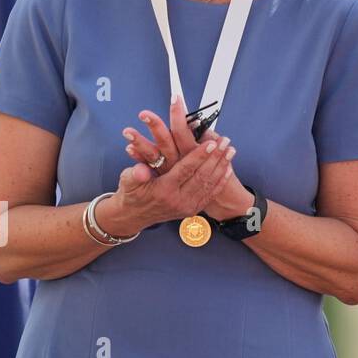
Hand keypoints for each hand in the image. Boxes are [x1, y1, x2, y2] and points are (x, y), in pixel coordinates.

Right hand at [121, 111, 252, 223]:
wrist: (133, 217)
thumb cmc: (131, 193)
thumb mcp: (127, 181)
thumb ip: (135, 174)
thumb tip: (139, 169)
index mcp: (163, 191)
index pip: (185, 170)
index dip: (199, 156)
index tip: (211, 142)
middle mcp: (178, 200)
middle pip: (202, 176)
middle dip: (216, 157)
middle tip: (225, 141)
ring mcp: (187, 207)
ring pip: (209, 184)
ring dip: (221, 166)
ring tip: (230, 150)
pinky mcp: (192, 210)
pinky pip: (210, 194)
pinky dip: (220, 180)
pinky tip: (228, 168)